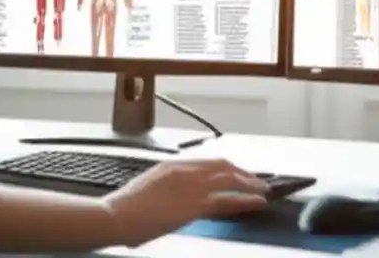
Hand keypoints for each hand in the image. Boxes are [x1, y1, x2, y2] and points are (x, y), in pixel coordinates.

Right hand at [102, 158, 268, 246]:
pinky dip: (246, 200)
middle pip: (223, 167)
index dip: (227, 168)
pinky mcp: (195, 204)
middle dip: (243, 173)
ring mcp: (191, 186)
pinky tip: (257, 202)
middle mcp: (184, 170)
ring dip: (250, 184)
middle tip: (256, 181)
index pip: (207, 163)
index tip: (237, 173)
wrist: (115, 216)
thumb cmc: (124, 209)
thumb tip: (178, 197)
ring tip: (263, 191)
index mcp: (171, 166)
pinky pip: (228, 201)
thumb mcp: (148, 189)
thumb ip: (167, 188)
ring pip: (230, 180)